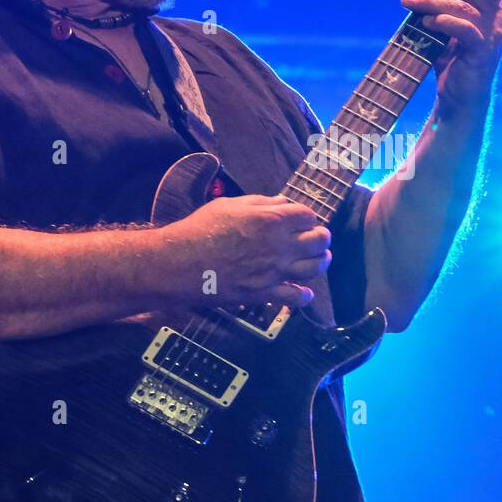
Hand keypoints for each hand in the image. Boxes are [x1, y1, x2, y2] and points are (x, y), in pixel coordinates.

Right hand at [164, 194, 330, 308]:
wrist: (180, 264)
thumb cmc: (200, 230)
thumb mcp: (230, 205)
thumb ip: (262, 203)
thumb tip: (283, 203)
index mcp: (271, 219)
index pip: (308, 215)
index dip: (307, 216)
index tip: (302, 219)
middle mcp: (279, 245)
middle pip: (319, 240)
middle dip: (321, 237)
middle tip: (316, 238)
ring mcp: (274, 271)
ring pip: (315, 268)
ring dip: (320, 262)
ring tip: (319, 259)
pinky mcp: (264, 293)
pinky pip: (296, 298)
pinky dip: (304, 295)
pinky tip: (303, 291)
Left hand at [400, 0, 501, 121]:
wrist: (459, 99)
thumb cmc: (452, 63)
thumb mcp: (447, 29)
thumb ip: (442, 8)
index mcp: (492, 9)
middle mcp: (496, 18)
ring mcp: (491, 35)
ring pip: (463, 5)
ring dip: (430, 1)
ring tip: (408, 3)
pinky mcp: (482, 52)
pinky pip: (464, 28)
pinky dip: (442, 22)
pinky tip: (425, 23)